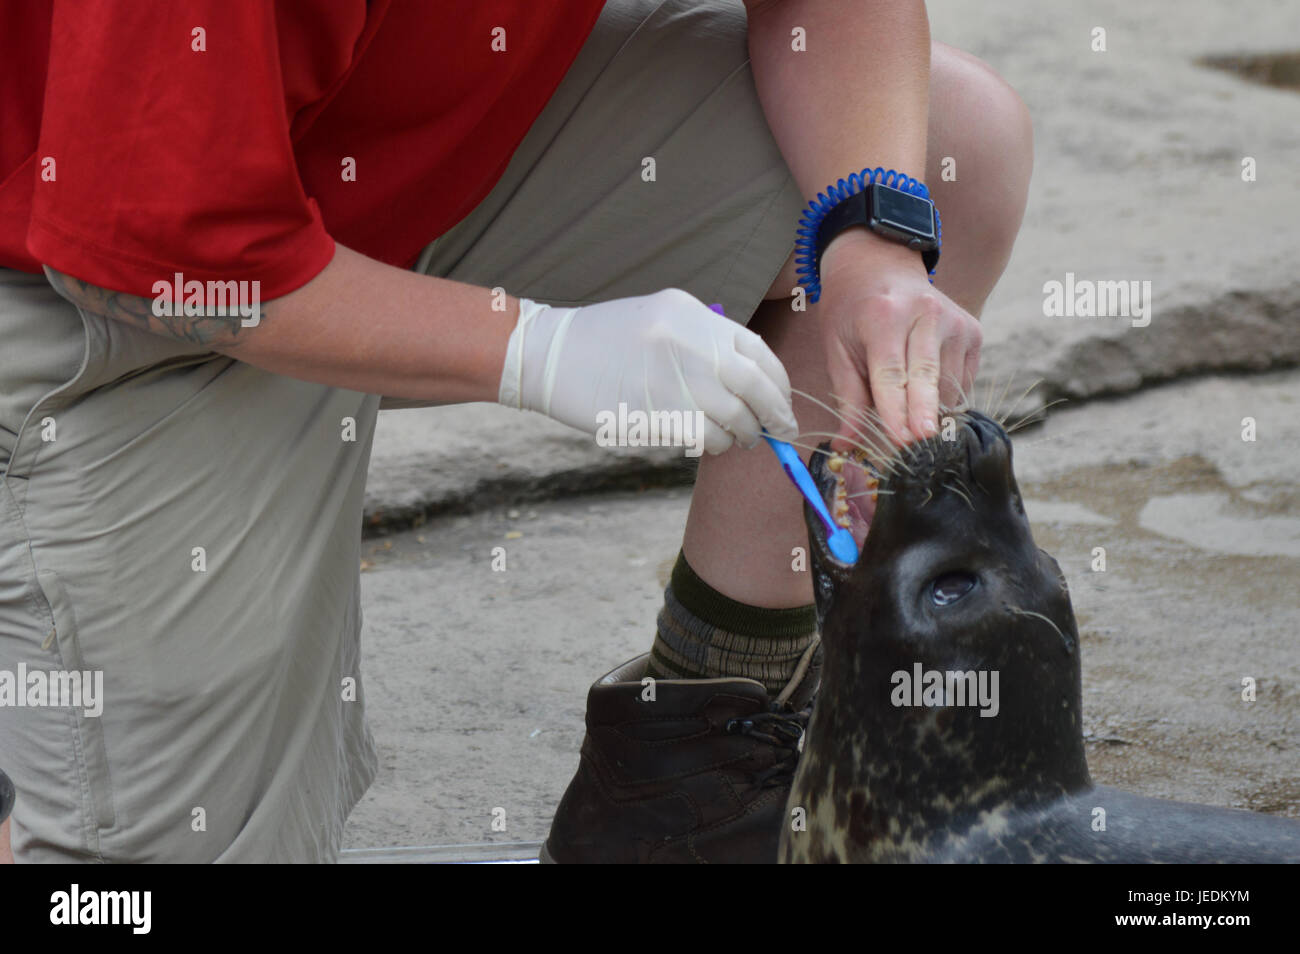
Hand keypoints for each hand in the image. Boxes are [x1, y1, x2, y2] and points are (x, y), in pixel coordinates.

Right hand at [498, 288, 798, 454]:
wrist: (550, 354)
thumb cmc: (605, 342)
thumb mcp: (661, 321)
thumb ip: (706, 343)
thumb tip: (752, 386)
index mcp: (695, 316)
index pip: (757, 353)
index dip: (778, 384)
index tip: (782, 403)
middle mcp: (691, 344)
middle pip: (754, 388)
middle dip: (774, 416)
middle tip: (780, 433)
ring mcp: (675, 379)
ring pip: (733, 420)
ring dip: (741, 437)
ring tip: (735, 440)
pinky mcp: (657, 414)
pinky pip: (704, 439)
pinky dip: (712, 446)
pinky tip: (705, 443)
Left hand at [818, 231, 981, 449]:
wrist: (880, 263)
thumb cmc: (853, 311)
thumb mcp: (837, 348)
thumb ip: (848, 397)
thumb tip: (847, 444)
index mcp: (885, 316)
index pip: (891, 372)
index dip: (896, 410)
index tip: (900, 441)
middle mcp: (926, 314)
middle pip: (927, 376)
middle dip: (924, 414)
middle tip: (921, 446)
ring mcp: (955, 320)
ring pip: (948, 384)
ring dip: (930, 410)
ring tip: (908, 415)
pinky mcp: (973, 330)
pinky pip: (962, 380)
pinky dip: (945, 396)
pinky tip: (926, 390)